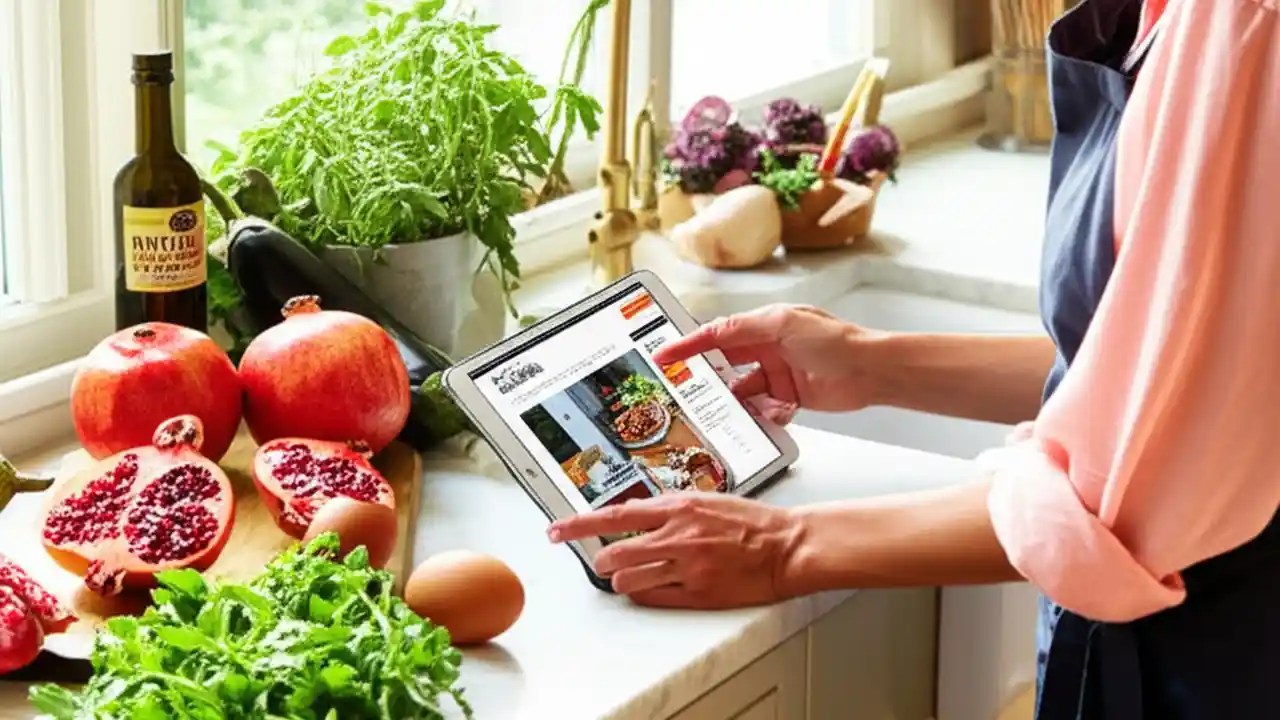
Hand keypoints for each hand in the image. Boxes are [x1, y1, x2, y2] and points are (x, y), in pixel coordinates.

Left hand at [547, 493, 802, 608]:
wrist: (785, 546)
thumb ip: (668, 506)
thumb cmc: (751, 522)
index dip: (580, 525)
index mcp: (678, 507)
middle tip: (604, 562)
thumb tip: (637, 512)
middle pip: (614, 554)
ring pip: (628, 580)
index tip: (558, 530)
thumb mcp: (705, 500)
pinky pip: (652, 598)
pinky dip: (645, 594)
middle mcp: (677, 536)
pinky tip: (653, 588)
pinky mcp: (697, 592)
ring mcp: (686, 566)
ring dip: (623, 580)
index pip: (615, 515)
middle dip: (602, 561)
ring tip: (633, 576)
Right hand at [653, 304, 881, 423]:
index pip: (716, 334)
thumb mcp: (783, 324)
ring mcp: (777, 374)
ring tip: (712, 412)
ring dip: (730, 400)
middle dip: (704, 375)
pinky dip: (755, 415)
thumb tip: (710, 331)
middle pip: (725, 362)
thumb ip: (744, 328)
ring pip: (741, 390)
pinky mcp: (789, 398)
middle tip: (680, 389)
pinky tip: (752, 419)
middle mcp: (767, 348)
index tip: (664, 357)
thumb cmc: (834, 340)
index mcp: (763, 324)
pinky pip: (762, 409)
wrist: (870, 371)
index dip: (688, 345)